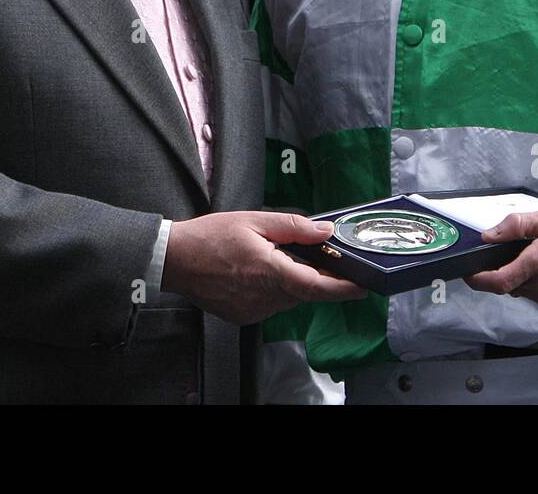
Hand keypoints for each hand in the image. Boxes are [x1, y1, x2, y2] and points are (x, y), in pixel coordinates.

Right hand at [162, 211, 366, 325]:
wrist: (174, 260)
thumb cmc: (210, 237)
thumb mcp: (254, 220)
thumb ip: (294, 227)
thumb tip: (325, 231)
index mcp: (269, 271)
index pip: (316, 286)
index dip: (343, 288)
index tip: (362, 286)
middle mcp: (264, 297)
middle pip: (304, 292)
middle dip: (318, 279)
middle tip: (325, 261)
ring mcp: (253, 311)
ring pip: (288, 298)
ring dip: (292, 281)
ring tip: (277, 257)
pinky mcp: (243, 316)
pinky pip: (270, 304)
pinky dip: (274, 289)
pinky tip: (258, 271)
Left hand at [464, 209, 537, 308]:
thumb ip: (515, 226)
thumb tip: (489, 235)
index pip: (500, 281)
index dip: (478, 280)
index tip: (468, 273)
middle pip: (507, 285)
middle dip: (504, 270)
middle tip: (517, 251)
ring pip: (520, 290)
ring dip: (520, 276)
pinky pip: (534, 295)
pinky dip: (533, 283)